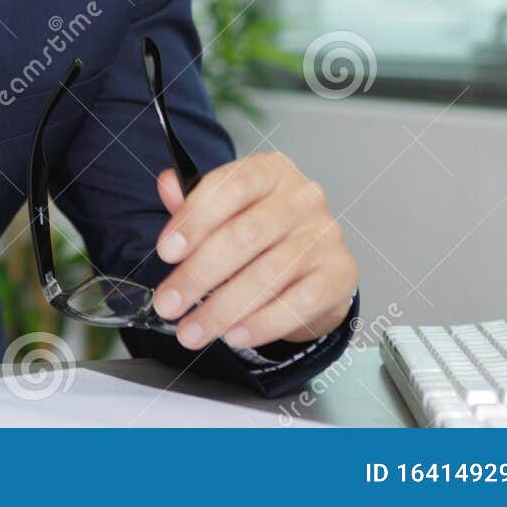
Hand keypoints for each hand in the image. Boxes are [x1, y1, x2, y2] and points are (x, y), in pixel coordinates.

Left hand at [151, 150, 356, 351]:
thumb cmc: (262, 231)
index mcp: (271, 171)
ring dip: (222, 309)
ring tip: (191, 331)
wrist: (313, 262)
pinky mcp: (340, 273)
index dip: (195, 219)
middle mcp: (303, 198)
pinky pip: (299, 303)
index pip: (232, 185)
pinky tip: (234, 335)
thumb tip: (168, 184)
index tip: (166, 251)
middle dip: (198, 274)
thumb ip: (194, 199)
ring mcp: (324, 235)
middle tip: (168, 304)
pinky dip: (262, 323)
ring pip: (268, 275)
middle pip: (245, 235)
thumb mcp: (226, 209)